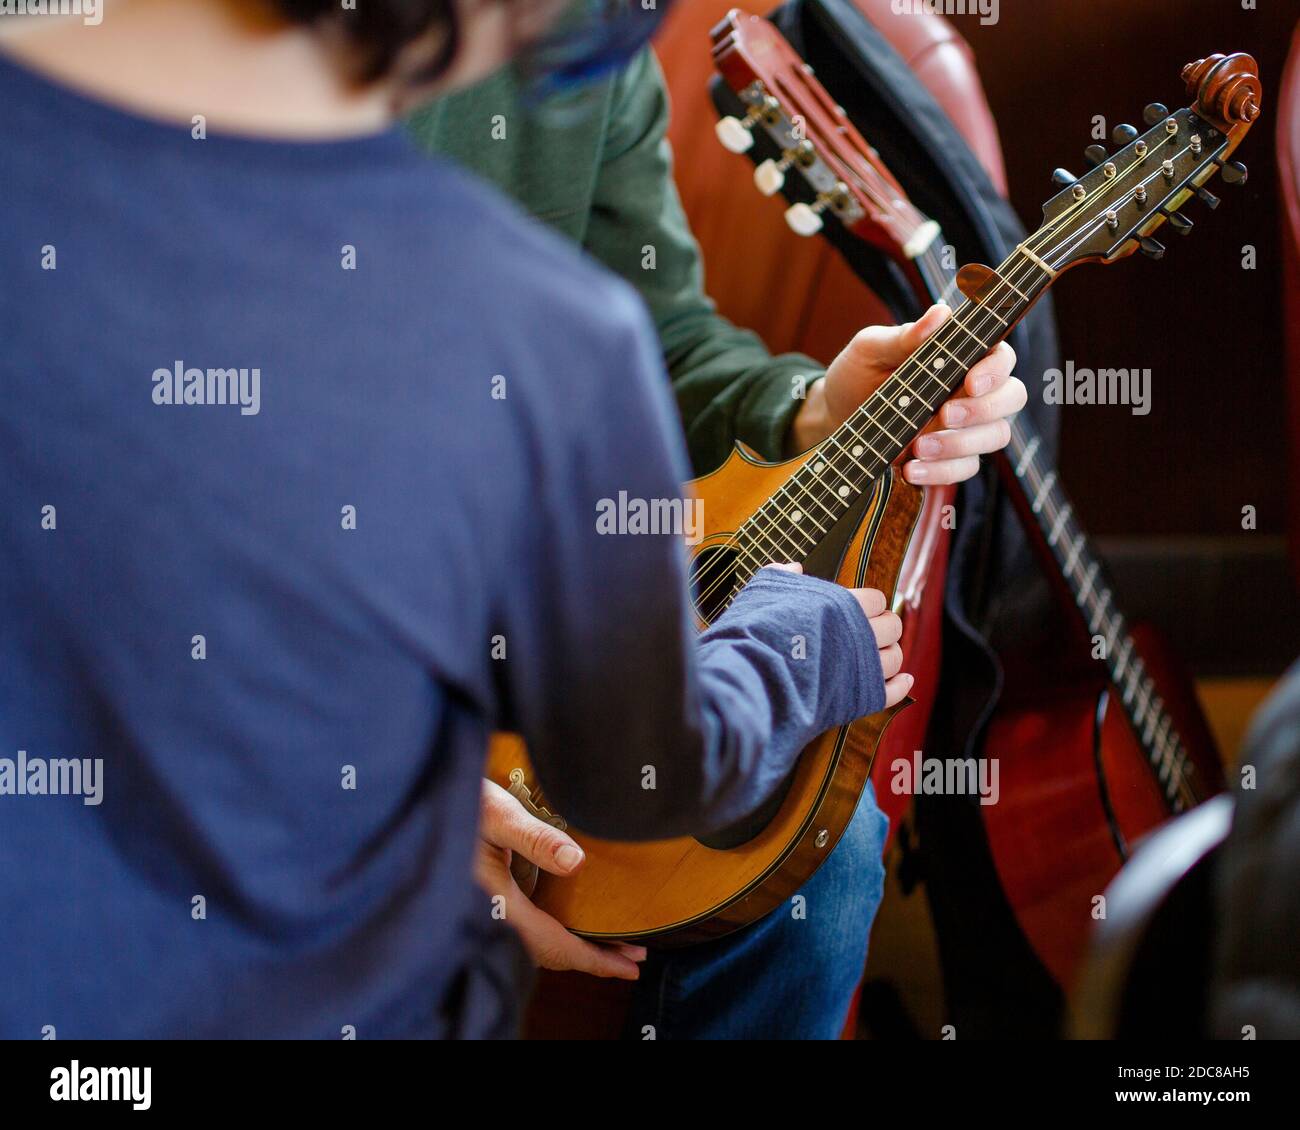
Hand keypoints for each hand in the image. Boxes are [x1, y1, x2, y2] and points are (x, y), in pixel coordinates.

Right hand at [474, 778, 646, 978]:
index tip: (628, 968)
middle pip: (548, 952)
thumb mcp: (496, 815)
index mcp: (494, 904)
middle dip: (590, 958)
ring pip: (535, 944)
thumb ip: (535, 837)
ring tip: (609, 945)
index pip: (553, 945)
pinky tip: (566, 923)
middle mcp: (489, 917)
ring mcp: (485, 912)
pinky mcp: (484, 903)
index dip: (593, 960)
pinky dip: (552, 934)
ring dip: (572, 947)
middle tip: (631, 958)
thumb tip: (575, 862)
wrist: (424, 804)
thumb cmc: (457, 803)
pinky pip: (524, 931)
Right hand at [765, 564, 908, 707]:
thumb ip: (782, 576)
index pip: (876, 599)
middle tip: (871, 632)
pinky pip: (892, 692)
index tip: (860, 610)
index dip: (869, 603)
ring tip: (878, 655)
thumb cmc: (757, 630)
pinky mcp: (859, 697)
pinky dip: (901, 685)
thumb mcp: (764, 590)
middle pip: (892, 626)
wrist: (754, 677)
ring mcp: (862, 667)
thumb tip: (793, 567)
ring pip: (894, 658)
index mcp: (845, 604)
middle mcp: (861, 634)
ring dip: (890, 655)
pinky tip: (904, 680)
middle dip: (885, 627)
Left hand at [788, 304, 1025, 484]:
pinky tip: (910, 469)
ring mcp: (965, 426)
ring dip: (961, 444)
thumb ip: (904, 336)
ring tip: (919, 447)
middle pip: (1012, 397)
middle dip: (984, 409)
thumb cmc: (858, 373)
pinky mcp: (950, 458)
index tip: (970, 381)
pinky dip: (940, 472)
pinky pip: (964, 468)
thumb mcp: (870, 350)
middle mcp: (971, 391)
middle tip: (945, 415)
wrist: (835, 416)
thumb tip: (940, 313)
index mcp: (961, 356)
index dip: (995, 369)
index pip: (1001, 356)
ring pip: (995, 436)